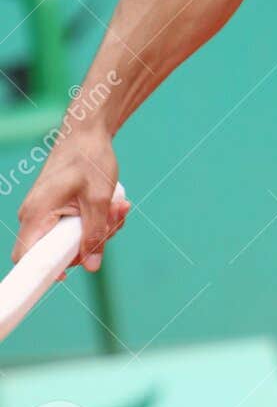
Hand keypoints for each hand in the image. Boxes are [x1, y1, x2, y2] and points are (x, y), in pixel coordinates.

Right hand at [13, 133, 129, 276]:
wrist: (87, 133)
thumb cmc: (90, 159)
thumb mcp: (99, 199)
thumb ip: (94, 234)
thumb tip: (91, 266)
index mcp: (37, 214)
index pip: (26, 257)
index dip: (43, 272)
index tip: (70, 274)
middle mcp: (35, 217)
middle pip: (56, 253)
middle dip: (89, 244)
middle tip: (114, 223)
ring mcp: (46, 214)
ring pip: (70, 241)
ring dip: (99, 231)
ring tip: (119, 207)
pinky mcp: (58, 211)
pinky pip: (74, 228)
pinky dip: (96, 222)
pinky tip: (114, 206)